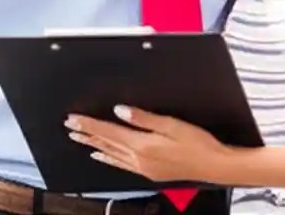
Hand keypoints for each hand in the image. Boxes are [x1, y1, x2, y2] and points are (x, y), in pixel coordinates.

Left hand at [65, 105, 229, 184]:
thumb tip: (120, 111)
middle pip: (106, 143)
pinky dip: (107, 159)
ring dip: (93, 145)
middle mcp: (139, 159)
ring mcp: (143, 167)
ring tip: (77, 139)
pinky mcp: (149, 172)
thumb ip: (143, 118)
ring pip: (110, 154)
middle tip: (69, 127)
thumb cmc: (198, 143)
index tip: (73, 119)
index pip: (108, 132)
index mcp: (143, 145)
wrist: (215, 165)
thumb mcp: (171, 124)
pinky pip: (120, 164)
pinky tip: (100, 156)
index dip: (89, 124)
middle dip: (86, 134)